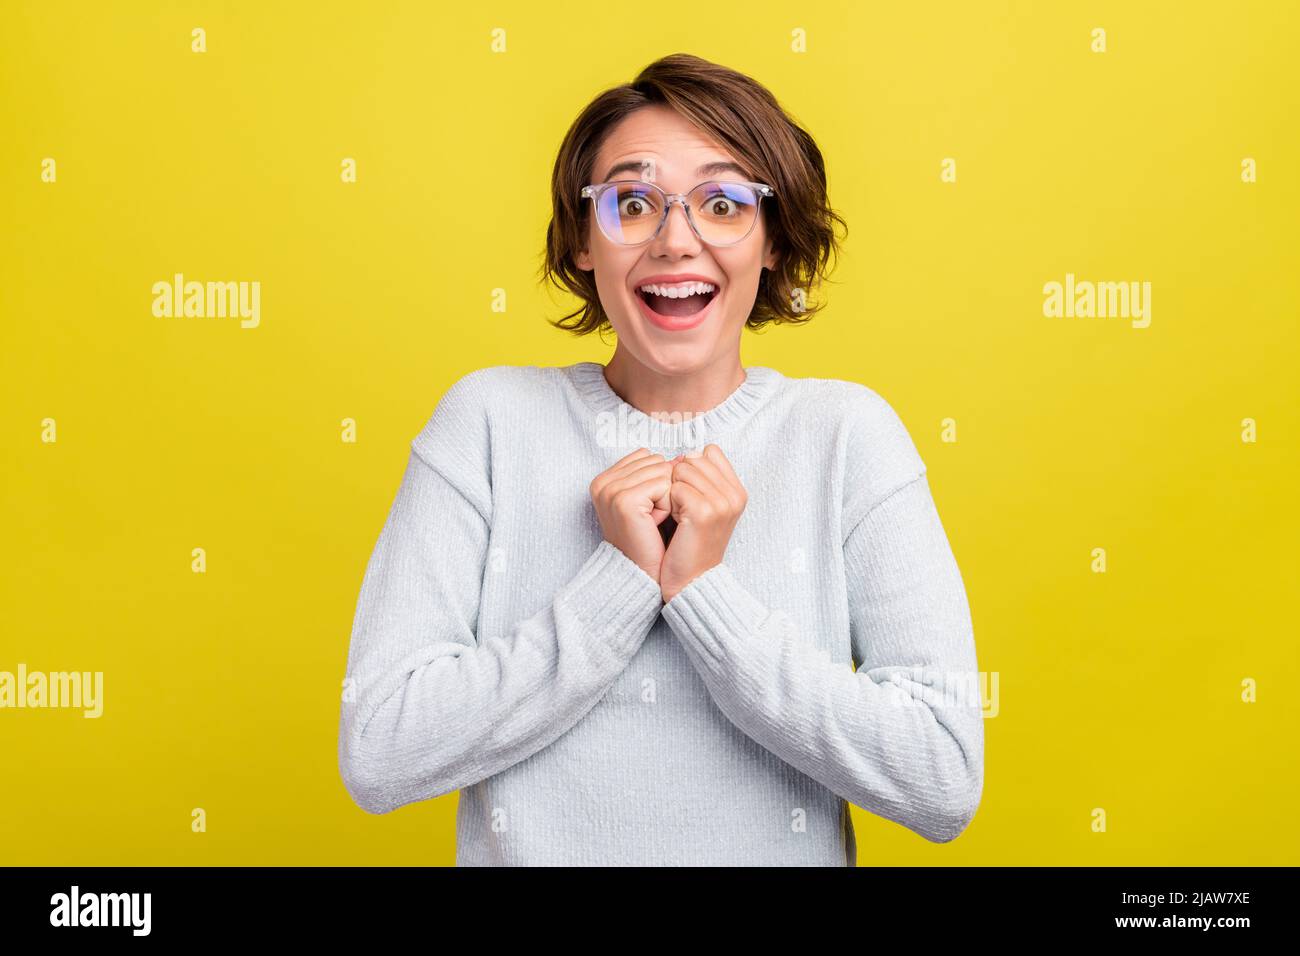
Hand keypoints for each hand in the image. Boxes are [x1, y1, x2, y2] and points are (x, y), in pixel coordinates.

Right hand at [589, 448, 674, 583]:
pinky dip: (666, 506)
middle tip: (650, 517)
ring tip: (652, 520)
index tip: (646, 508)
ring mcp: (611, 490)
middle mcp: (602, 482)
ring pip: (662, 471)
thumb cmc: (649, 538)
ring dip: (666, 497)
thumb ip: (659, 472)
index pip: (647, 456)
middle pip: (656, 461)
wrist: (643, 571)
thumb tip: (685, 455)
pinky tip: (654, 523)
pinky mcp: (624, 500)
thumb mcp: (650, 499)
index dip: (657, 481)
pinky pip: (663, 485)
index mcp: (604, 478)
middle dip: (663, 488)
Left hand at [659, 444, 746, 603]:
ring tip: (679, 515)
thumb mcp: (704, 506)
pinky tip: (675, 521)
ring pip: (683, 470)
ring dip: (672, 490)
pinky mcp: (705, 512)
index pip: (710, 451)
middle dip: (679, 478)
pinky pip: (676, 487)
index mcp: (737, 491)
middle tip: (681, 508)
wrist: (690, 580)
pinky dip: (668, 502)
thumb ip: (701, 478)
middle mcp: (735, 495)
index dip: (692, 467)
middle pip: (694, 458)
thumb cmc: (690, 543)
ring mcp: (722, 503)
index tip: (689, 494)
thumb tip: (682, 454)